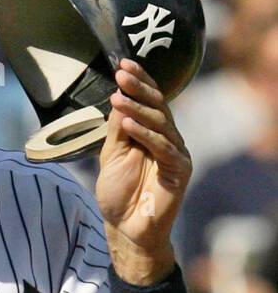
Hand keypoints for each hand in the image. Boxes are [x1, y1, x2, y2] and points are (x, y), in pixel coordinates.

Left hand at [96, 60, 191, 285]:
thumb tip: (118, 96)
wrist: (126, 229)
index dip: (138, 82)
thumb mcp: (112, 155)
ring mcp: (176, 153)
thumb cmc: (119, 195)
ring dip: (138, 109)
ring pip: (160, 124)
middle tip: (121, 73)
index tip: (122, 64)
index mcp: (153, 133)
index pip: (149, 101)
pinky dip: (146, 135)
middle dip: (139, 88)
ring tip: (118, 98)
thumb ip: (117, 129)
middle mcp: (168, 139)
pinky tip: (128, 124)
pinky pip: (164, 147)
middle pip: (157, 106)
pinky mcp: (179, 170)